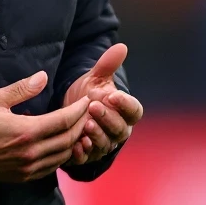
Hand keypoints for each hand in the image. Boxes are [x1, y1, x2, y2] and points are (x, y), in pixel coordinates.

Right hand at [0, 70, 89, 181]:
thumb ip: (22, 89)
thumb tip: (43, 77)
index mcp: (26, 131)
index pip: (64, 121)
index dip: (79, 110)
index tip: (86, 101)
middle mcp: (31, 152)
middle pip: (69, 139)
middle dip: (82, 124)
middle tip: (87, 112)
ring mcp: (29, 167)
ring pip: (63, 155)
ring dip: (75, 141)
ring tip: (80, 127)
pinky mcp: (25, 176)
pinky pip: (52, 167)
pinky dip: (62, 155)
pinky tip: (63, 145)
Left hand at [62, 43, 142, 165]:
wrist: (71, 111)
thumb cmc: (89, 94)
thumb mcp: (96, 78)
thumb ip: (108, 65)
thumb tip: (121, 46)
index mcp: (125, 112)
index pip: (134, 111)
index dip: (125, 104)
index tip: (113, 95)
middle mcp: (118, 131)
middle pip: (120, 129)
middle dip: (107, 118)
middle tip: (94, 106)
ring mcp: (104, 144)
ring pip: (105, 144)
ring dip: (96, 135)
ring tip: (85, 124)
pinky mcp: (88, 155)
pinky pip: (88, 158)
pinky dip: (83, 153)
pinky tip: (76, 144)